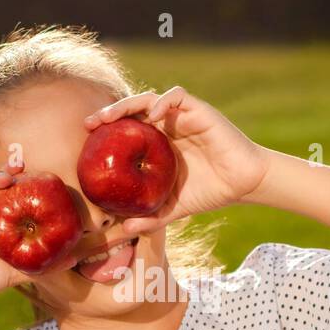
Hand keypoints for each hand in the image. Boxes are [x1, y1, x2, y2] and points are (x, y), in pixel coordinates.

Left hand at [83, 86, 268, 233]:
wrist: (244, 183)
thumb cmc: (209, 191)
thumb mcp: (174, 208)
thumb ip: (151, 217)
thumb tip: (124, 232)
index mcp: (157, 144)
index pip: (126, 130)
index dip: (105, 131)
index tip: (85, 140)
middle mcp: (166, 126)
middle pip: (131, 111)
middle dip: (108, 114)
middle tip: (89, 125)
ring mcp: (181, 116)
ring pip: (148, 99)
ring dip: (127, 104)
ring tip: (109, 117)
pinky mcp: (199, 110)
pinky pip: (176, 97)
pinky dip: (162, 102)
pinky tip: (153, 115)